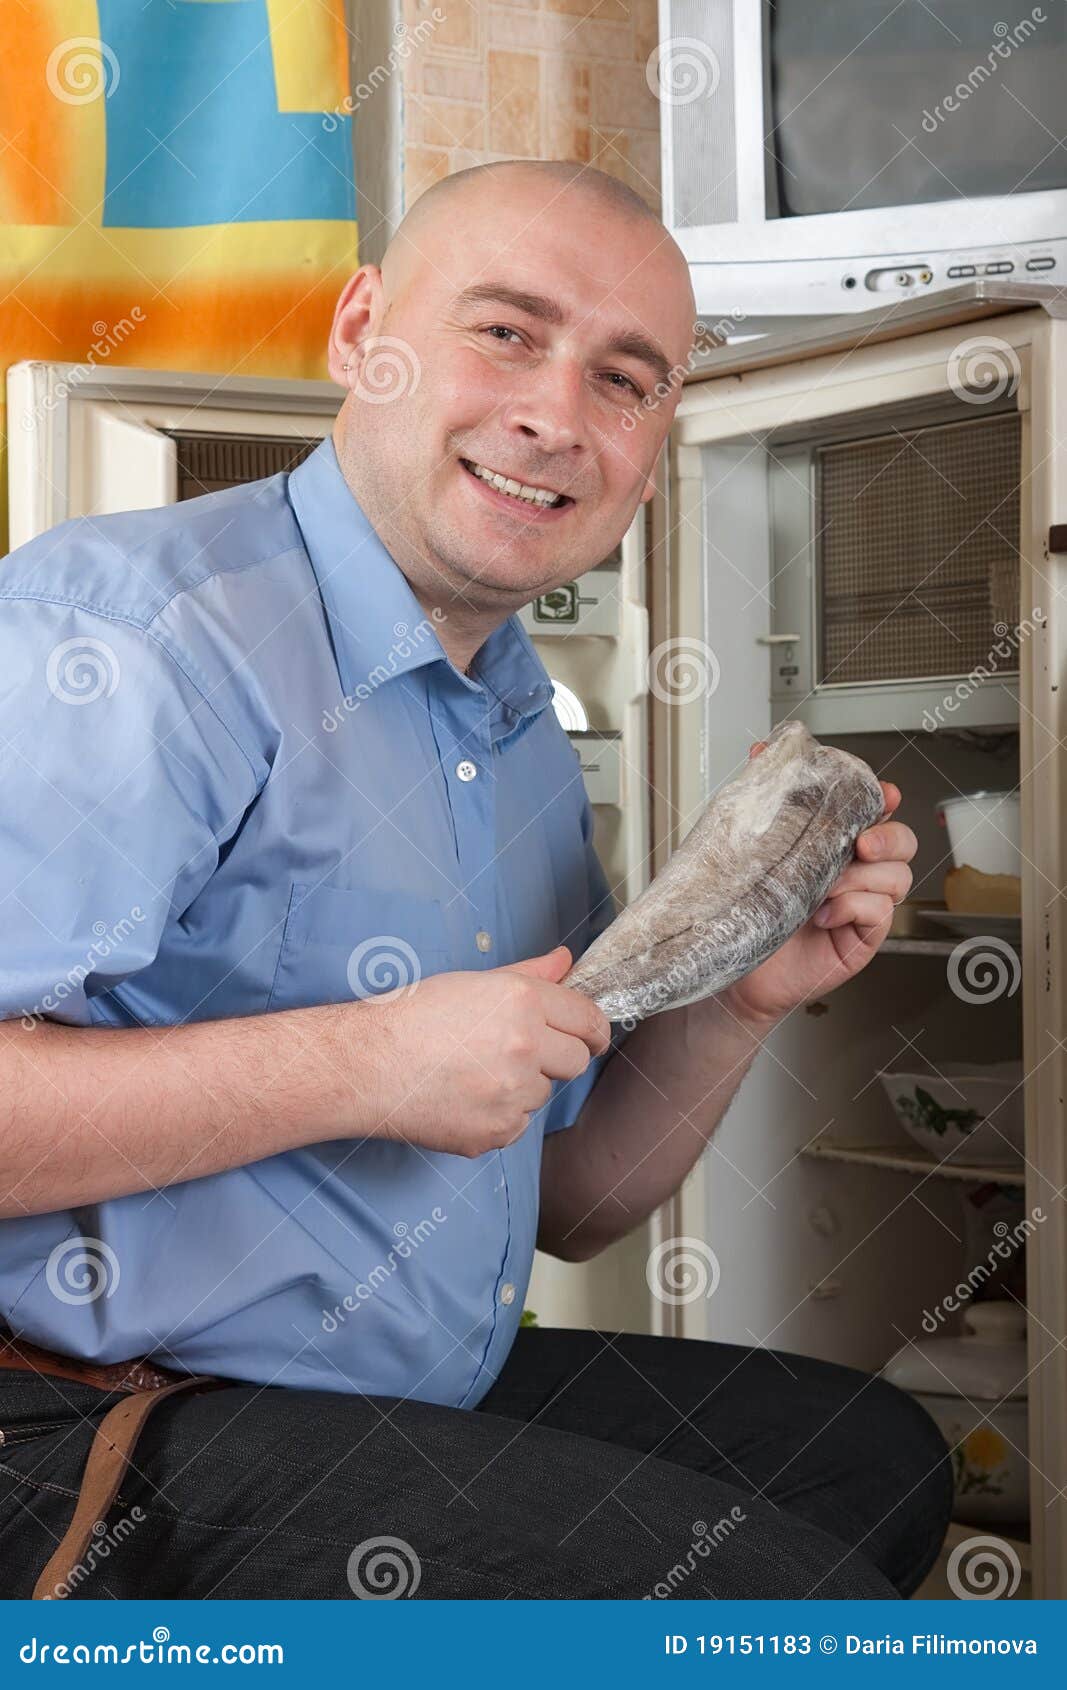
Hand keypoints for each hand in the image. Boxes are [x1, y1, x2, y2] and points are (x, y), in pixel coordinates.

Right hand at [362, 946, 611, 1157]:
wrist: (366, 1064)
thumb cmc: (410, 1017)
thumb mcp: (472, 982)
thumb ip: (529, 973)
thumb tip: (565, 960)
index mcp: (522, 1002)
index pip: (589, 1020)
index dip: (594, 1030)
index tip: (591, 1038)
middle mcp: (525, 1046)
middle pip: (577, 1061)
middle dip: (559, 1059)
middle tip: (521, 1055)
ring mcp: (512, 1093)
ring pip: (542, 1094)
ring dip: (522, 1087)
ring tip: (474, 1073)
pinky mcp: (496, 1130)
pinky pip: (516, 1124)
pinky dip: (498, 1115)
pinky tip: (463, 1097)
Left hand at [717, 747, 915, 1029]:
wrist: (737, 970)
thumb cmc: (750, 912)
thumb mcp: (754, 852)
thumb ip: (766, 804)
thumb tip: (760, 751)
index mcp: (836, 845)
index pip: (875, 813)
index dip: (885, 799)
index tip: (884, 793)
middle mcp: (856, 872)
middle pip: (902, 842)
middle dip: (889, 836)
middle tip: (861, 844)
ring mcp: (863, 904)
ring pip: (896, 876)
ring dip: (862, 877)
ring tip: (824, 888)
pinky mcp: (863, 937)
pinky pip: (880, 912)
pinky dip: (854, 908)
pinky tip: (823, 915)